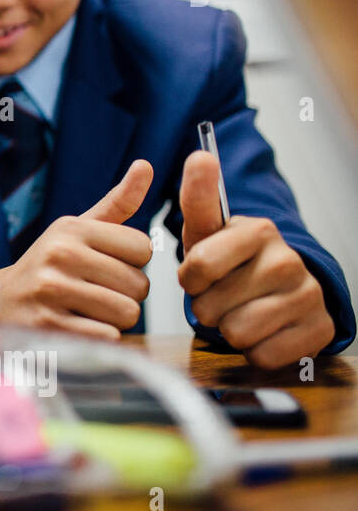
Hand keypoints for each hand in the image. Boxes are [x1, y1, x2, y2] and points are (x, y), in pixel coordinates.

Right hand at [0, 159, 154, 338]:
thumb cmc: (49, 265)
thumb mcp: (76, 230)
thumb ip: (117, 203)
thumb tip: (146, 165)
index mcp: (71, 229)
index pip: (143, 247)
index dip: (132, 262)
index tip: (107, 265)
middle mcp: (60, 255)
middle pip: (139, 284)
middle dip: (126, 294)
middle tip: (97, 292)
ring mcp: (52, 291)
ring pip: (127, 312)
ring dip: (115, 318)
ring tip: (89, 310)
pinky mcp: (49, 326)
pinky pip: (108, 336)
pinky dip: (101, 337)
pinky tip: (78, 325)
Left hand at [178, 151, 332, 368]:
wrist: (281, 289)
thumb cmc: (232, 259)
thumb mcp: (207, 230)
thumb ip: (198, 196)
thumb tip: (200, 155)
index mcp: (259, 230)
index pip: (198, 266)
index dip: (190, 279)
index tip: (200, 273)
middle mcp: (288, 260)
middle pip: (211, 307)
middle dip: (208, 306)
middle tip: (223, 295)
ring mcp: (308, 295)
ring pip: (236, 333)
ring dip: (229, 329)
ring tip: (240, 310)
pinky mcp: (319, 330)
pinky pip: (262, 355)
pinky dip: (254, 349)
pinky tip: (263, 329)